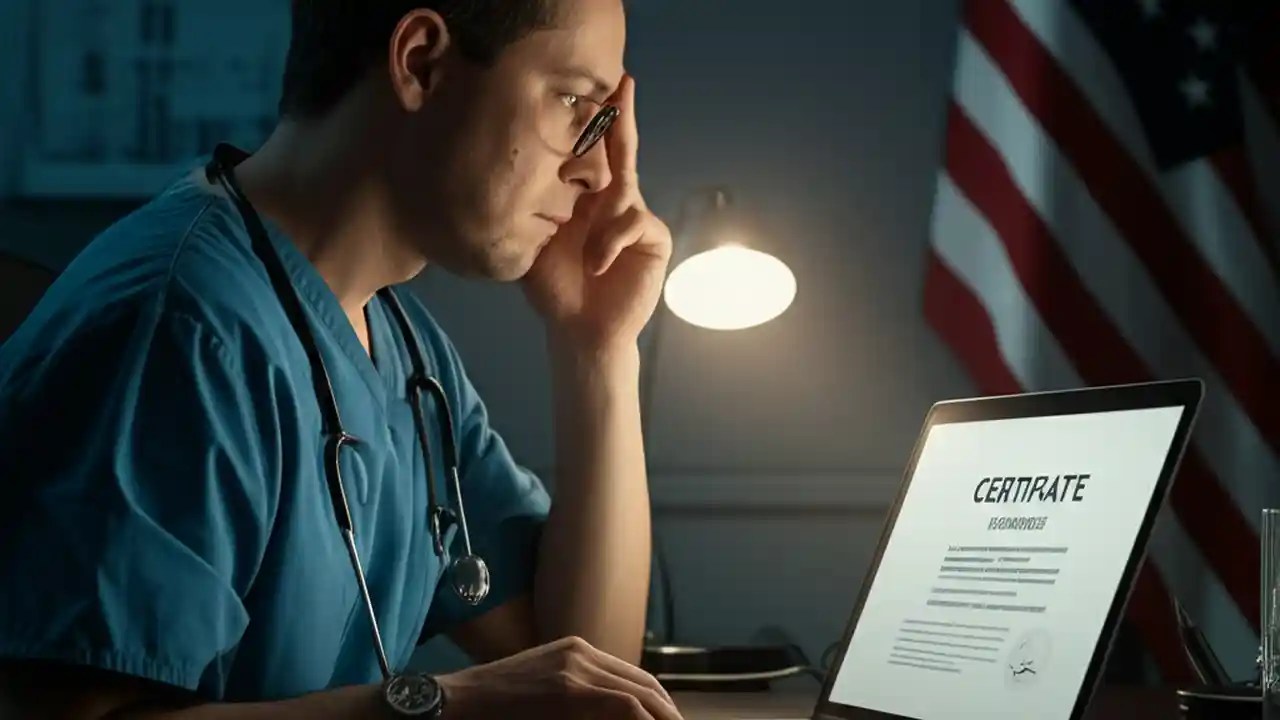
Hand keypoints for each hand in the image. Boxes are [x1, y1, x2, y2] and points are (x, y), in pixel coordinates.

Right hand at [436, 635, 682, 719]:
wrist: (455, 702)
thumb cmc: (494, 706)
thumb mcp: (544, 690)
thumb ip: (577, 697)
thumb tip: (618, 712)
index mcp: (577, 651)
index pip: (634, 678)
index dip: (659, 704)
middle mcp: (581, 653)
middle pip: (644, 685)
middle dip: (667, 714)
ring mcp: (575, 669)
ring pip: (639, 695)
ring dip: (661, 718)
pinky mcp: (568, 690)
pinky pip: (622, 705)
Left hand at [522, 74, 672, 351]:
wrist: (579, 330)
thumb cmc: (555, 288)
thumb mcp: (534, 240)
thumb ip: (534, 209)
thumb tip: (516, 172)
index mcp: (585, 199)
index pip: (590, 154)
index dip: (592, 121)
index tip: (590, 87)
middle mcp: (614, 201)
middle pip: (620, 150)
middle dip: (622, 115)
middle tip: (623, 82)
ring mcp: (637, 218)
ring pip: (624, 188)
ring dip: (600, 222)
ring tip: (586, 257)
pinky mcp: (655, 238)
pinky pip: (633, 220)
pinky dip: (610, 242)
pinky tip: (596, 265)